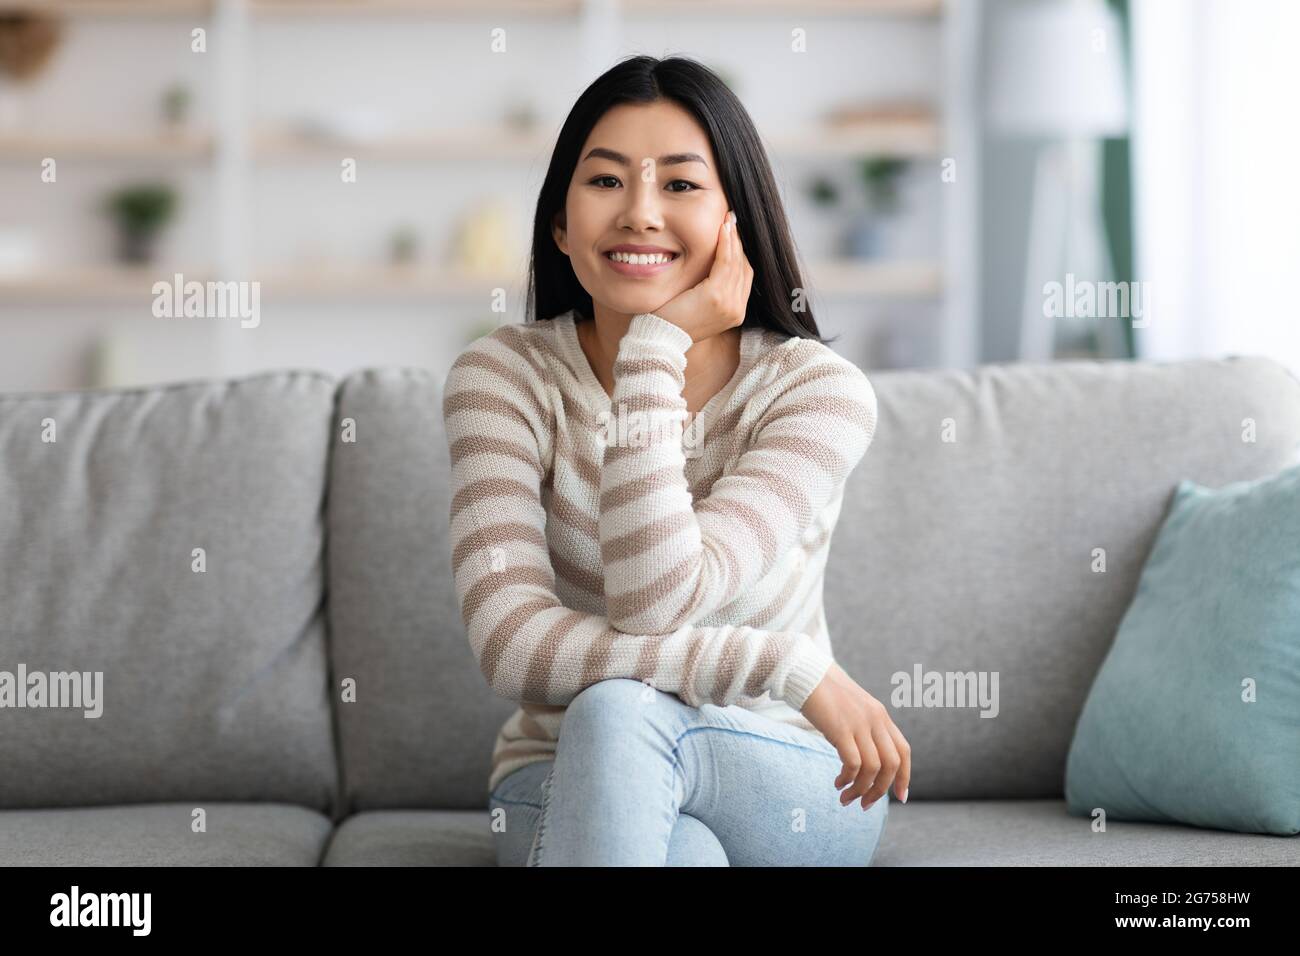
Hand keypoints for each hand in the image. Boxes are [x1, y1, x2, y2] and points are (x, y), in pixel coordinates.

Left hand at [651, 210, 752, 342]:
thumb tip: (711, 267)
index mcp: (735, 313)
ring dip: (733, 238)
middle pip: (744, 267)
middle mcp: (737, 310)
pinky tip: (722, 230)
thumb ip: (710, 291)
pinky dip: (725, 244)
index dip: (739, 253)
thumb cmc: (673, 321)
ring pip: (736, 263)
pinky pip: (725, 263)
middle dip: (738, 242)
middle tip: (731, 220)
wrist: (661, 338)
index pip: (744, 276)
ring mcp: (729, 304)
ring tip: (727, 220)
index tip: (732, 234)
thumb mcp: (698, 306)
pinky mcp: (716, 297)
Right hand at [800, 662, 910, 810]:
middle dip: (880, 790)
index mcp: (881, 715)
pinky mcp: (841, 728)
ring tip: (845, 798)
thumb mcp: (852, 711)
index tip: (899, 797)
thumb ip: (863, 729)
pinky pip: (853, 763)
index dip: (904, 777)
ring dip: (860, 789)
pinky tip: (837, 782)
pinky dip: (847, 779)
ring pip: (873, 768)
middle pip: (892, 765)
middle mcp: (875, 719)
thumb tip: (863, 761)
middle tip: (865, 805)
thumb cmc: (824, 694)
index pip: (903, 751)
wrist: (805, 673)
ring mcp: (859, 723)